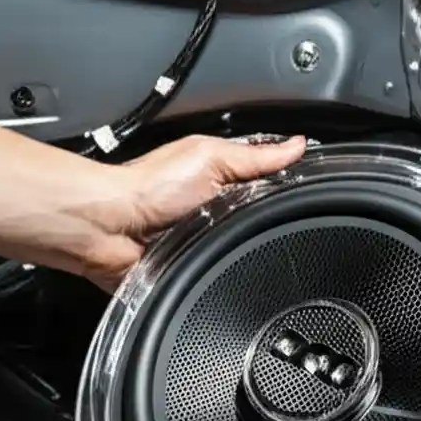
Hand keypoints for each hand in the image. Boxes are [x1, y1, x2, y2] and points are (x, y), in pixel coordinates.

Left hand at [81, 135, 306, 288]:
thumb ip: (255, 156)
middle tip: (270, 220)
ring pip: (244, 248)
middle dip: (268, 222)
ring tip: (238, 241)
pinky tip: (223, 263)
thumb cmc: (149, 189)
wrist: (111, 228)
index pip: (267, 181)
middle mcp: (212, 209)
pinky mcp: (192, 269)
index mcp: (219, 178)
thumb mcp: (211, 158)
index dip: (287, 184)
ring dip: (244, 248)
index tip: (310, 187)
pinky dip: (224, 271)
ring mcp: (203, 241)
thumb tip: (296, 146)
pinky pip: (221, 275)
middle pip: (260, 218)